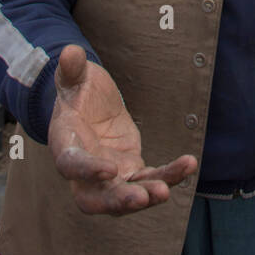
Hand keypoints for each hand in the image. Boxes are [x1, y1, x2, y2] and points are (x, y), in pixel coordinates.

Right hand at [48, 44, 197, 214]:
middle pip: (95, 199)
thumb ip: (71, 69)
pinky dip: (169, 175)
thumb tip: (69, 52)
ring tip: (168, 189)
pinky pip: (150, 179)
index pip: (72, 164)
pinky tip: (189, 164)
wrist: (89, 105)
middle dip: (118, 202)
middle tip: (143, 198)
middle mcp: (84, 171)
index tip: (109, 170)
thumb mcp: (74, 77)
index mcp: (66, 145)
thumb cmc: (77, 91)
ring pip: (126, 195)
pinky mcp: (130, 171)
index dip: (87, 171)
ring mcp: (109, 176)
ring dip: (147, 195)